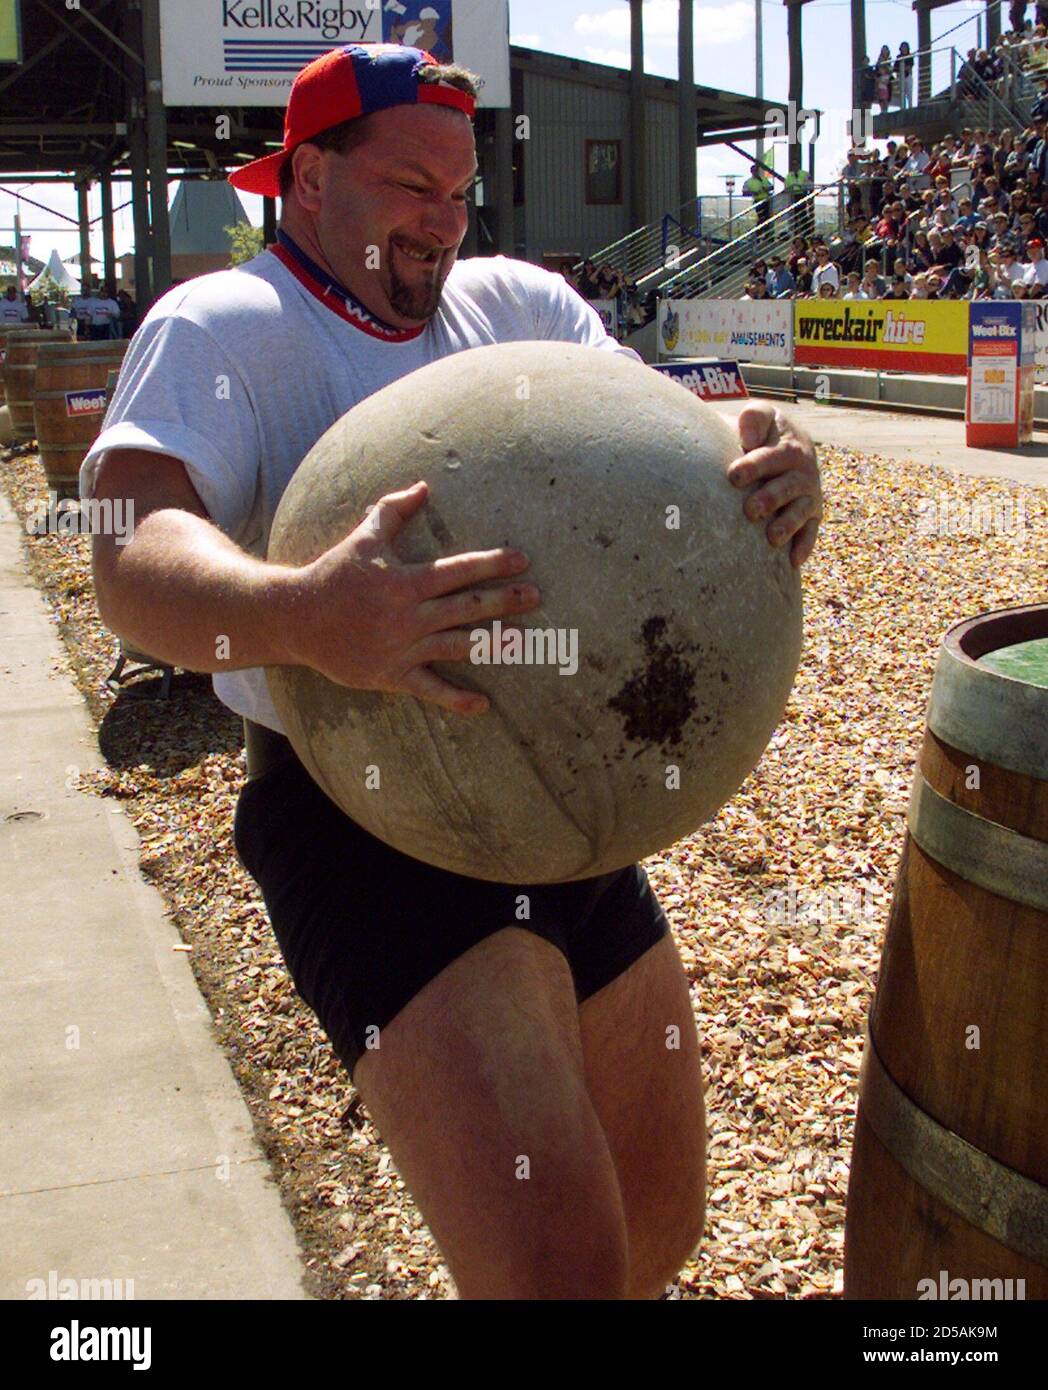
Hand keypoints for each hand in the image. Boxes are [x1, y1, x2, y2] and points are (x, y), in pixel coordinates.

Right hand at [283, 481, 540, 714]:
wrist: (297, 619)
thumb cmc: (334, 574)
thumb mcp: (363, 537)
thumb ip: (394, 510)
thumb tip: (423, 486)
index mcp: (405, 581)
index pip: (459, 569)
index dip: (493, 563)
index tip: (523, 561)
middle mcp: (409, 615)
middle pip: (468, 607)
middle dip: (505, 600)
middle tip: (537, 596)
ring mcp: (402, 647)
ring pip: (457, 646)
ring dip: (493, 644)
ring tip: (523, 642)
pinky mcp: (392, 675)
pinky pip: (430, 689)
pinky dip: (456, 699)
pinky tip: (482, 705)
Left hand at [726, 403, 822, 567]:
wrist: (786, 444)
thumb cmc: (761, 433)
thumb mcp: (760, 416)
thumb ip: (754, 417)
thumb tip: (749, 438)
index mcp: (788, 445)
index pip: (772, 456)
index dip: (754, 466)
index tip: (734, 476)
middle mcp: (803, 470)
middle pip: (788, 487)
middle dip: (770, 499)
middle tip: (750, 511)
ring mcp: (808, 494)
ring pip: (801, 512)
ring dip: (788, 525)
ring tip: (772, 538)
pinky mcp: (812, 514)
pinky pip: (811, 532)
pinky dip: (804, 545)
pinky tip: (793, 561)